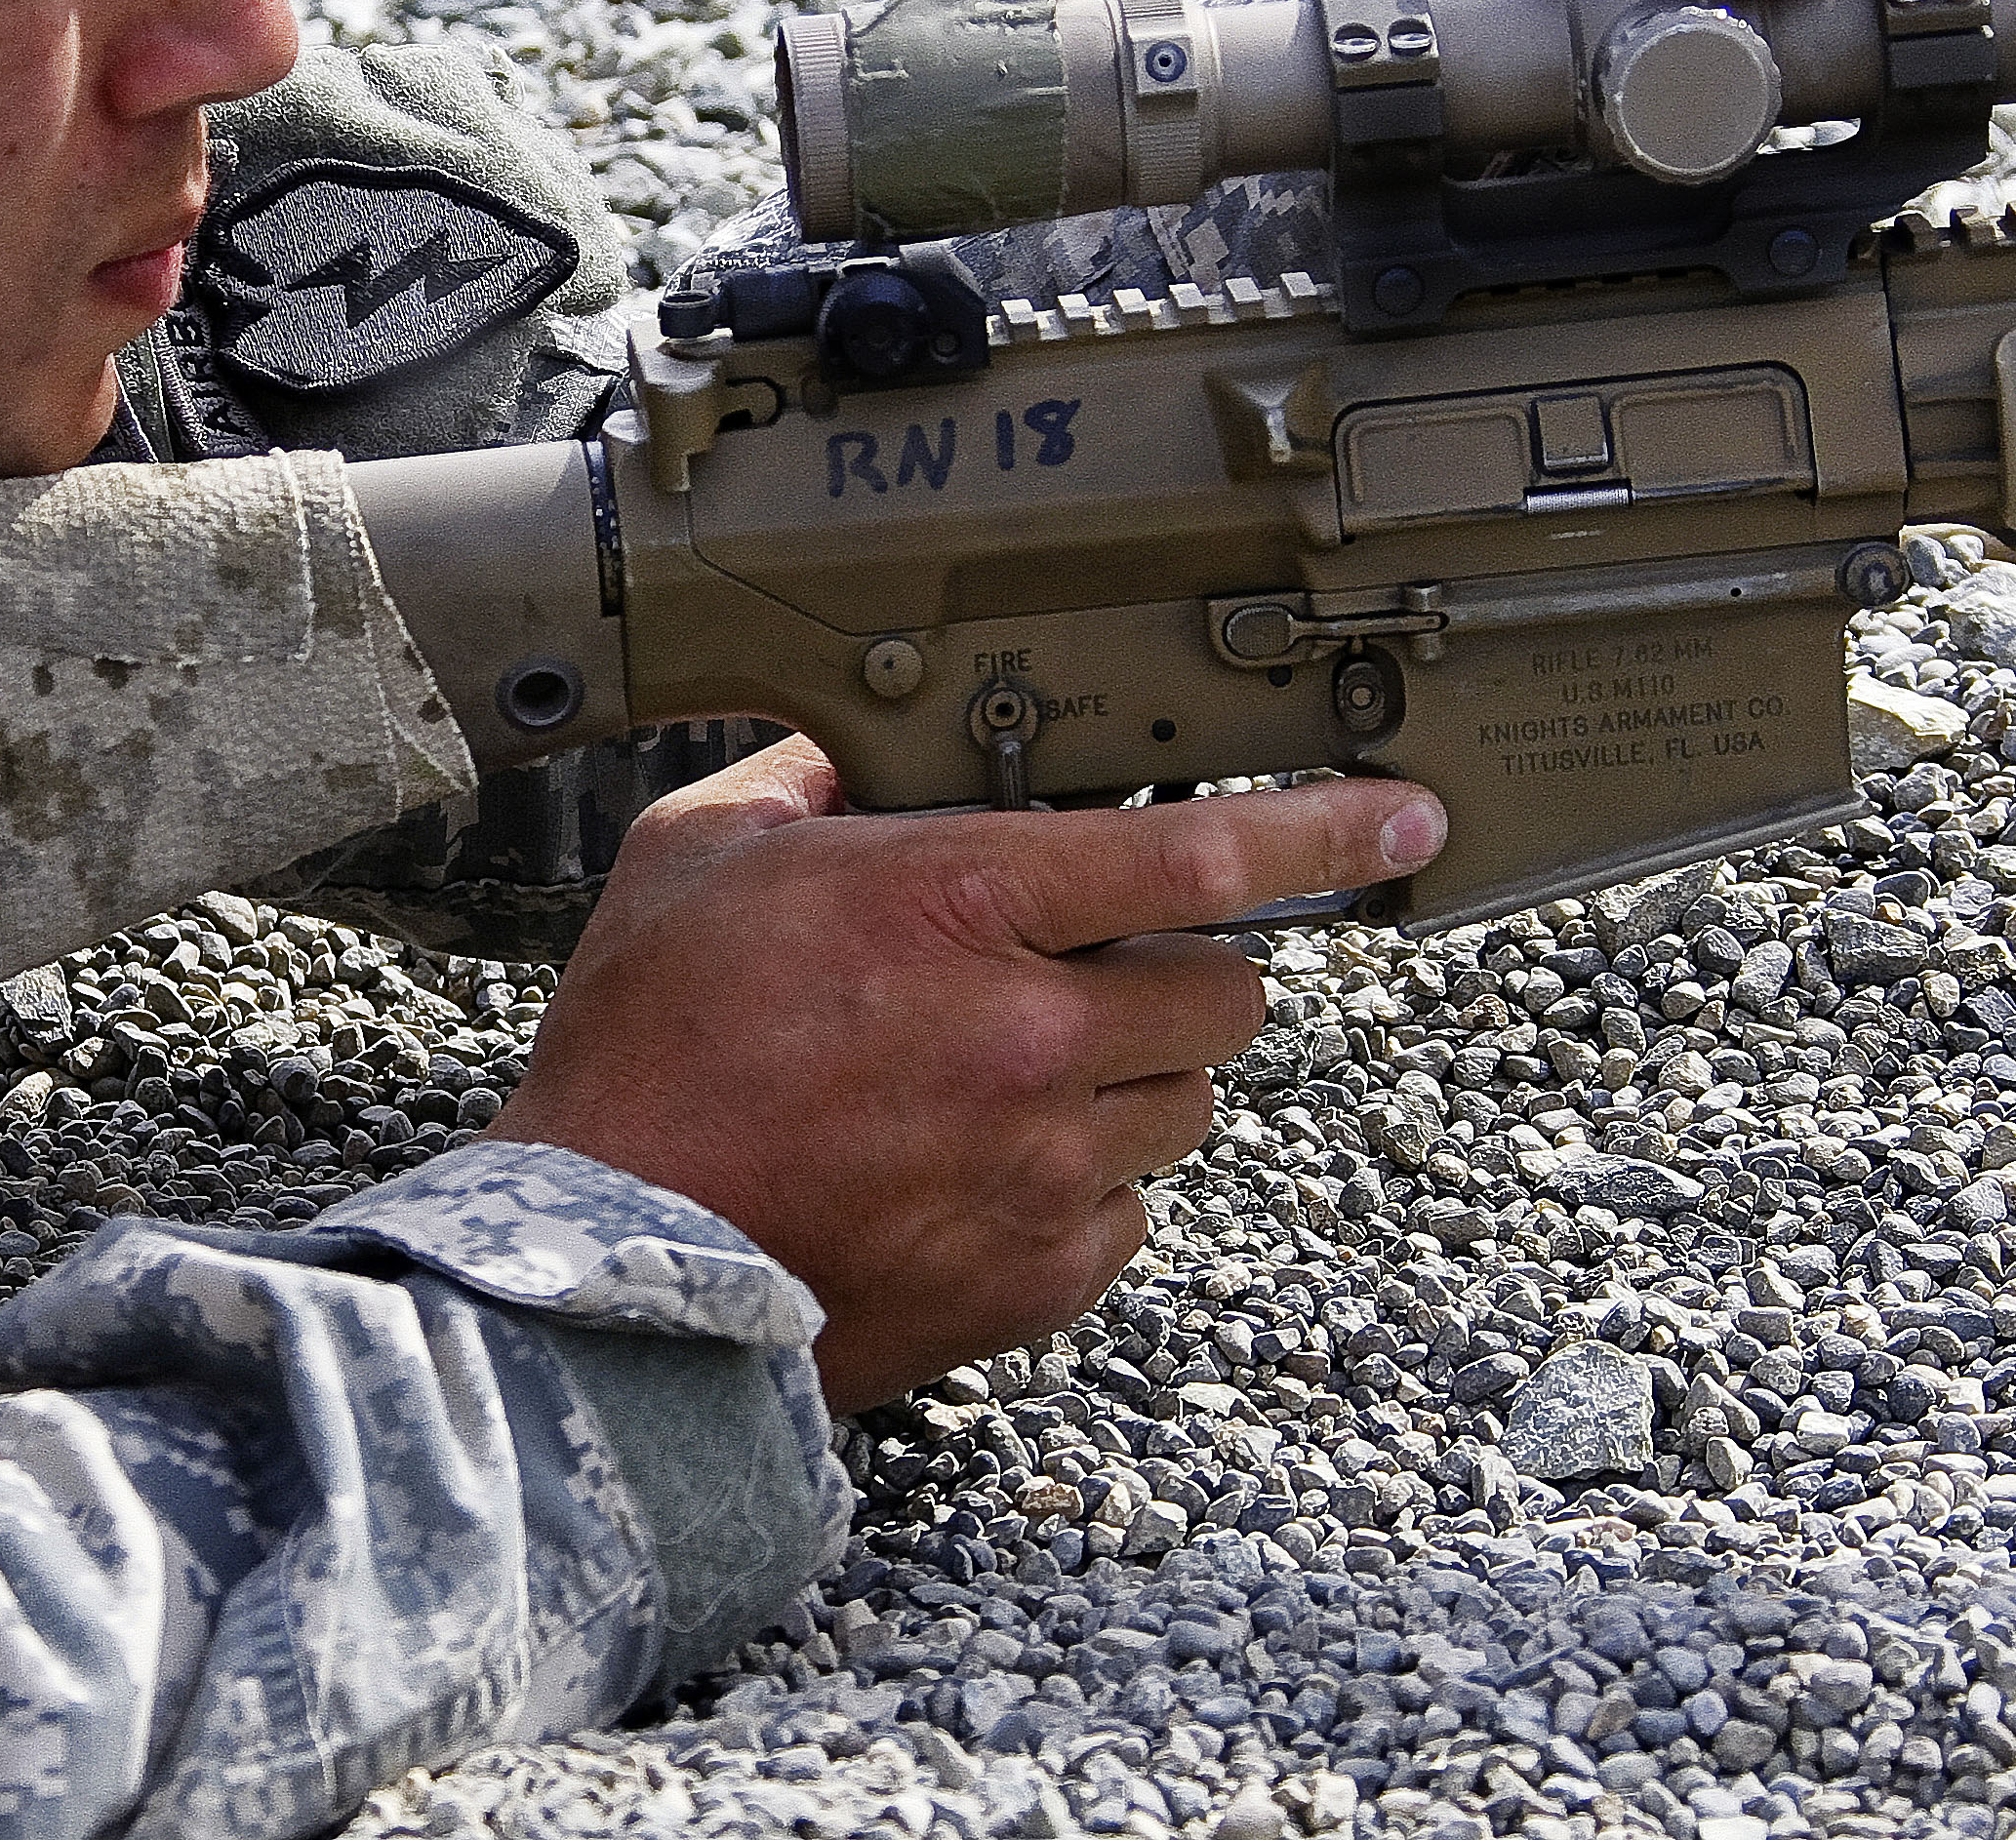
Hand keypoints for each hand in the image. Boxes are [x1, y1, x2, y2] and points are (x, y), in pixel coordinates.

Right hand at [484, 739, 1446, 1411]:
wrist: (613, 1268)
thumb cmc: (643, 1060)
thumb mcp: (696, 861)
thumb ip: (807, 779)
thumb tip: (865, 740)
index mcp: (959, 904)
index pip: (1200, 851)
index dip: (1324, 825)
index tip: (1402, 816)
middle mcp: (1027, 1035)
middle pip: (1226, 989)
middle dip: (1175, 973)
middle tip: (1080, 977)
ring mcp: (1045, 1165)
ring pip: (1190, 1100)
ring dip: (1130, 1078)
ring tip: (1004, 1081)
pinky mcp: (1041, 1274)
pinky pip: (1131, 1208)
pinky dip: (1080, 1184)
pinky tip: (975, 1170)